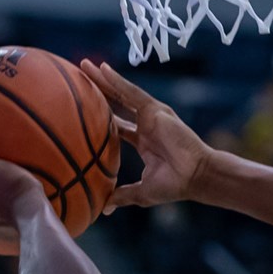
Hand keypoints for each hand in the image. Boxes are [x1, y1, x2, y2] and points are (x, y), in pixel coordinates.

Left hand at [81, 60, 212, 210]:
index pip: (116, 125)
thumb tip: (104, 209)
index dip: (100, 116)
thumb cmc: (174, 185)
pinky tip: (101, 69)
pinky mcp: (155, 110)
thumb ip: (122, 195)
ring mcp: (151, 115)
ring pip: (121, 92)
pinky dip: (116, 80)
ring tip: (83, 65)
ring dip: (102, 79)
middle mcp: (145, 124)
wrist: (195, 177)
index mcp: (142, 140)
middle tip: (77, 78)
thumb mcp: (142, 192)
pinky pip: (131, 92)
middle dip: (97, 91)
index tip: (81, 110)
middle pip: (116, 103)